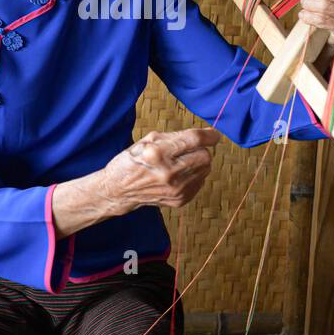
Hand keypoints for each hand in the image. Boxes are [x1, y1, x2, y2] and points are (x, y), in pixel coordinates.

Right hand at [97, 128, 222, 213]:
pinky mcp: (179, 200)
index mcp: (158, 153)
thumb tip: (205, 135)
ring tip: (181, 162)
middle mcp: (168, 173)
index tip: (214, 134)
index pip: (194, 140)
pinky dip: (194, 175)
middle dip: (202, 150)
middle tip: (190, 149)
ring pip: (205, 169)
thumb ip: (177, 136)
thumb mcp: (149, 140)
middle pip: (205, 156)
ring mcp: (175, 189)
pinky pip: (200, 182)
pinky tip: (179, 174)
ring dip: (198, 162)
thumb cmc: (133, 160)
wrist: (120, 190)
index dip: (209, 135)